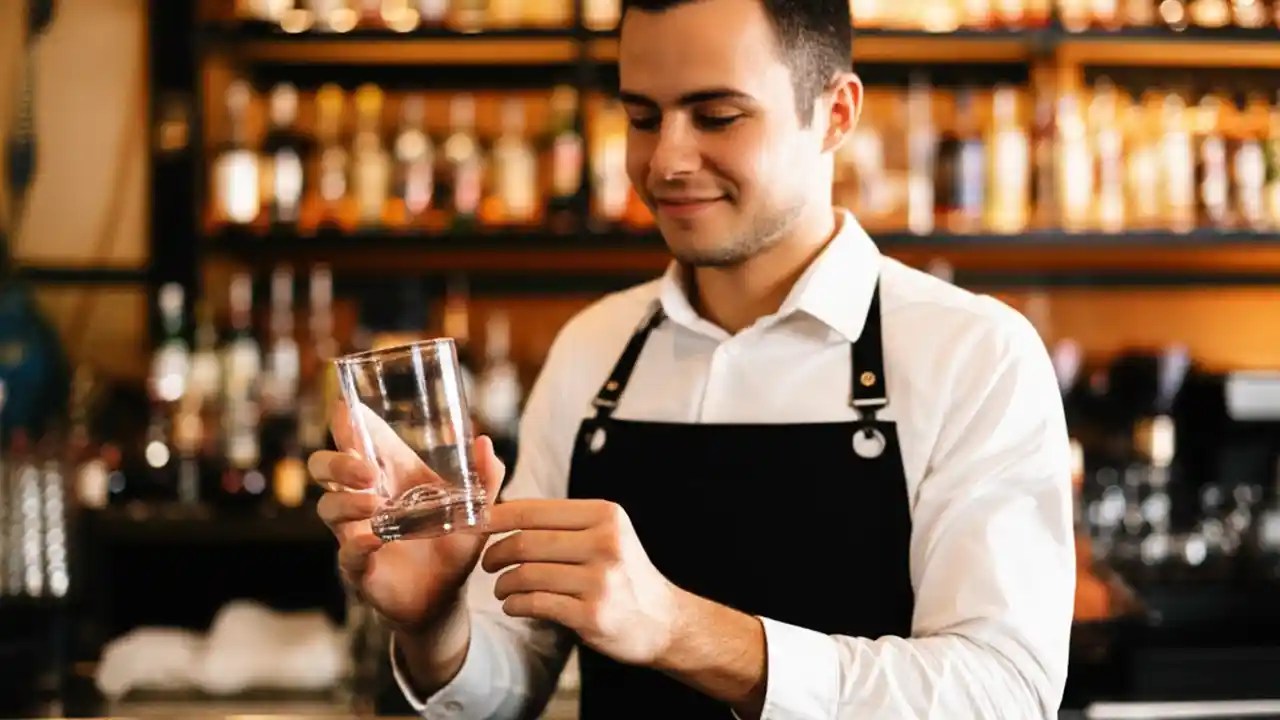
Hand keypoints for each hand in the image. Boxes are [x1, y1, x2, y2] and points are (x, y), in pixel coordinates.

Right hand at [308, 401, 505, 634]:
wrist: (447, 598)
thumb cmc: (455, 545)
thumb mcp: (477, 511)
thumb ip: (485, 478)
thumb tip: (485, 442)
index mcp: (393, 477)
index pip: (363, 441)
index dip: (351, 424)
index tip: (347, 408)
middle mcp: (368, 500)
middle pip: (327, 468)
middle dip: (338, 462)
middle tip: (367, 470)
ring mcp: (358, 532)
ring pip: (328, 507)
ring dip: (346, 502)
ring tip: (374, 503)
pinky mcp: (359, 568)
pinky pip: (346, 553)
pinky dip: (356, 545)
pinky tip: (373, 540)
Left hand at [480, 499, 682, 667]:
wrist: (662, 621)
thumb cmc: (623, 573)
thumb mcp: (607, 534)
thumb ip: (565, 522)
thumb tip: (504, 509)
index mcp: (605, 516)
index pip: (534, 510)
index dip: (497, 516)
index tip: (477, 523)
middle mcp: (605, 544)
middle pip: (526, 542)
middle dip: (495, 553)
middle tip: (487, 563)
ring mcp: (600, 581)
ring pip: (526, 574)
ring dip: (503, 583)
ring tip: (501, 588)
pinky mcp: (592, 615)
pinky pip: (535, 604)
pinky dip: (515, 604)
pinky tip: (514, 605)